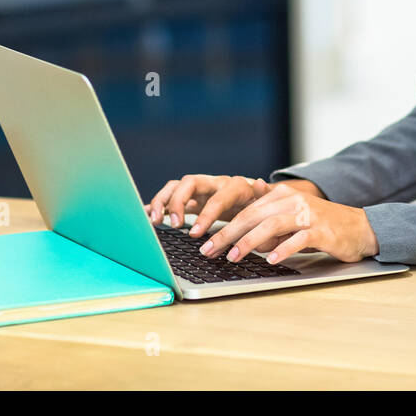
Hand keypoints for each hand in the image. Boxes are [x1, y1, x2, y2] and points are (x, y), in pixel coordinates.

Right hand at [146, 174, 273, 237]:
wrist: (261, 202)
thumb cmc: (264, 206)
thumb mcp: (269, 203)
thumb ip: (264, 195)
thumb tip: (260, 182)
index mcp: (234, 186)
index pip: (217, 196)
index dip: (206, 214)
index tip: (195, 233)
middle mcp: (215, 184)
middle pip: (189, 182)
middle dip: (177, 202)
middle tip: (171, 224)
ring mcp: (202, 191)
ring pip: (176, 187)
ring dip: (163, 201)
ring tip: (155, 221)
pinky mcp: (193, 200)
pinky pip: (172, 199)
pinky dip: (158, 205)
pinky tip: (147, 215)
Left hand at [196, 182, 378, 263]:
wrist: (360, 228)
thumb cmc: (322, 227)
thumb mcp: (292, 220)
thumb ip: (268, 223)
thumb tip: (242, 235)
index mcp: (283, 195)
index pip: (246, 210)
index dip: (224, 225)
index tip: (206, 242)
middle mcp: (293, 201)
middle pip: (253, 216)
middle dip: (227, 233)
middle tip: (209, 250)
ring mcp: (308, 215)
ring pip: (271, 225)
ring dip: (249, 242)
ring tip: (233, 256)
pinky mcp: (321, 231)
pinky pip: (298, 239)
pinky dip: (283, 249)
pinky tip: (271, 260)